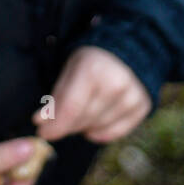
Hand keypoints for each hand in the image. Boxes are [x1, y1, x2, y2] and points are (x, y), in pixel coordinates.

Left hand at [34, 46, 151, 143]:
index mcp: (93, 70)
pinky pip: (114, 133)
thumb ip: (56, 97)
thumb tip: (42, 123)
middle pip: (83, 120)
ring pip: (97, 129)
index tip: (43, 132)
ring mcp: (132, 97)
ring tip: (79, 113)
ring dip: (82, 127)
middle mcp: (116, 84)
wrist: (128, 51)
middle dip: (65, 124)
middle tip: (58, 120)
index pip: (71, 108)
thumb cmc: (92, 61)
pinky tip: (93, 122)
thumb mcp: (70, 69)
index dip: (55, 125)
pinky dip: (99, 132)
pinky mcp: (142, 108)